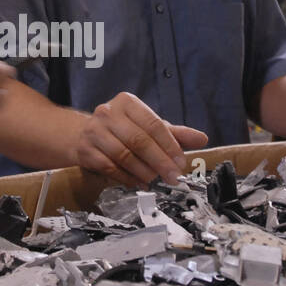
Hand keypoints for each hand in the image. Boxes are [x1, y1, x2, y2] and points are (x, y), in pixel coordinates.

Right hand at [72, 91, 207, 187]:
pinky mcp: (86, 150)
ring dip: (144, 171)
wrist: (83, 135)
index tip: (181, 162)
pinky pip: (110, 167)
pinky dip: (127, 178)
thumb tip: (202, 139)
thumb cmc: (121, 129)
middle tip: (173, 177)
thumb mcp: (148, 126)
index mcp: (127, 102)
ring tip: (156, 180)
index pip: (153, 124)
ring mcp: (94, 131)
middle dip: (160, 161)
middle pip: (139, 140)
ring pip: (124, 155)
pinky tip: (139, 182)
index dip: (169, 145)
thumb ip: (175, 133)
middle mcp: (108, 113)